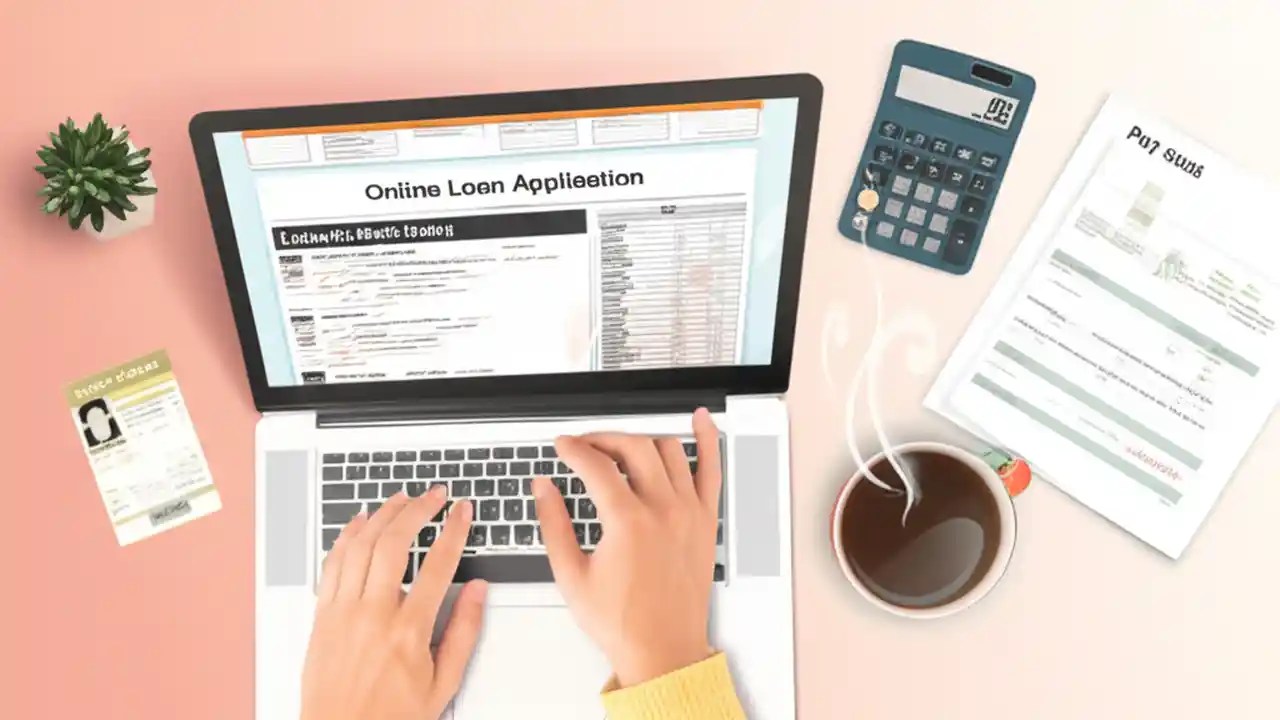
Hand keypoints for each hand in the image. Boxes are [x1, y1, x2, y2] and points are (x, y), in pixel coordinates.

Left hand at [301, 487, 487, 719]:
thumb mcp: (443, 683)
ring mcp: (342, 612)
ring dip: (383, 514)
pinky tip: (359, 523)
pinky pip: (332, 563)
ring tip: (402, 499)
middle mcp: (373, 614)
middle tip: (435, 496)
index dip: (454, 531)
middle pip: (395, 542)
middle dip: (419, 510)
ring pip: (361, 545)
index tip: (462, 512)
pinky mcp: (321, 616)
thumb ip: (464, 632)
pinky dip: (346, 536)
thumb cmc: (389, 716)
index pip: (438, 565)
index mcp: (409, 631)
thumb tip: (479, 591)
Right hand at [533, 408, 722, 686]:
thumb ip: (554, 524)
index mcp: (627, 522)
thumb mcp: (571, 575)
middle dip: (603, 439)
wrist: (663, 651)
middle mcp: (662, 510)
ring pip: (669, 450)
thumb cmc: (622, 623)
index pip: (595, 464)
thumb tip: (543, 488)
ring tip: (623, 447)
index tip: (563, 446)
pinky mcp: (706, 521)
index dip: (573, 449)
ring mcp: (689, 513)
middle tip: (586, 447)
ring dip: (642, 440)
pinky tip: (701, 419)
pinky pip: (712, 469)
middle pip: (632, 448)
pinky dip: (708, 439)